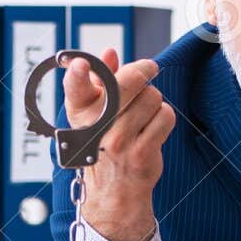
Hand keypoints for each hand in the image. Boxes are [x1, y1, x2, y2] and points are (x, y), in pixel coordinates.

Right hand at [63, 48, 175, 240]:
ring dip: (154, 101)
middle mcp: (96, 127)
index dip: (77, 74)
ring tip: (144, 114)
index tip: (81, 65)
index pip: (75, 88)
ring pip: (152, 97)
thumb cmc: (105, 142)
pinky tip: (153, 128)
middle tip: (149, 69)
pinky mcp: (141, 153)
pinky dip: (164, 118)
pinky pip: (165, 116)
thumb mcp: (94, 111)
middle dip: (142, 71)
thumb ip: (102, 78)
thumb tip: (109, 52)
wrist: (114, 188)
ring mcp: (118, 141)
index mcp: (80, 112)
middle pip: (128, 82)